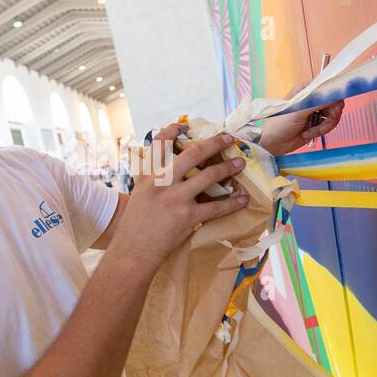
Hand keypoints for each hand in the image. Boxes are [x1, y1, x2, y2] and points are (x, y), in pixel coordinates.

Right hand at [107, 125, 249, 272]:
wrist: (134, 251)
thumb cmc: (135, 225)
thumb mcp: (138, 195)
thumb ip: (151, 180)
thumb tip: (169, 169)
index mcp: (148, 176)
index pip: (158, 145)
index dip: (171, 131)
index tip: (182, 125)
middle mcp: (162, 183)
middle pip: (192, 155)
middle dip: (213, 143)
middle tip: (227, 138)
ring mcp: (176, 199)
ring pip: (208, 176)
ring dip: (228, 167)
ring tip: (240, 162)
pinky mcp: (188, 216)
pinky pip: (216, 207)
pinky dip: (232, 202)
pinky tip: (242, 198)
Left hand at [257, 99, 343, 155]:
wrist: (273, 143)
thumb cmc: (279, 124)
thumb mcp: (298, 111)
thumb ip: (317, 102)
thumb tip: (333, 94)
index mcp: (306, 91)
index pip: (327, 86)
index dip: (334, 94)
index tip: (337, 103)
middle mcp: (312, 100)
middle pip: (334, 102)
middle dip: (331, 115)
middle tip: (325, 122)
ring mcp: (315, 112)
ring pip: (333, 116)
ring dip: (324, 126)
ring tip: (310, 131)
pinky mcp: (316, 124)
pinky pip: (328, 126)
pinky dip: (320, 132)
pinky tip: (307, 134)